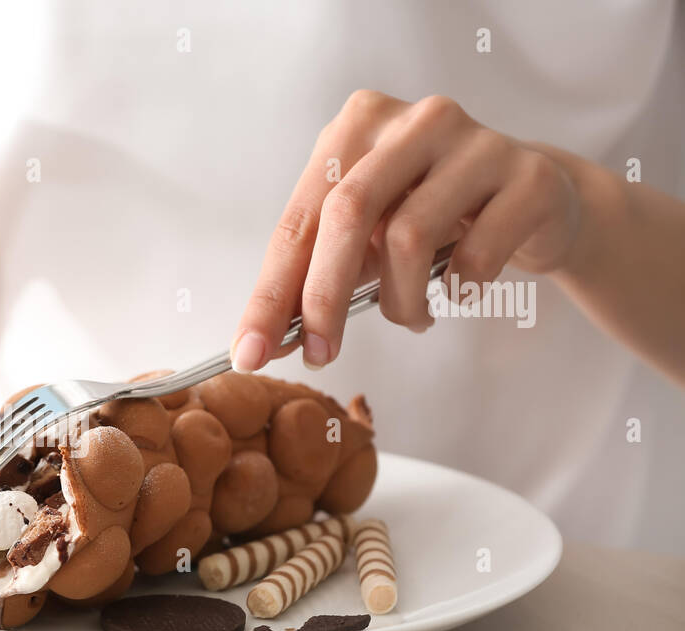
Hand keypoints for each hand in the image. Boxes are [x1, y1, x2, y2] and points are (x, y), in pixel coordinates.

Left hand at [231, 91, 581, 371]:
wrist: (534, 200)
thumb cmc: (433, 217)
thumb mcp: (365, 236)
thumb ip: (314, 275)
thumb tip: (261, 341)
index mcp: (357, 126)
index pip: (299, 219)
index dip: (271, 292)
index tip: (251, 352)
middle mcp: (414, 121)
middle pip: (347, 213)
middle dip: (323, 299)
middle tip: (319, 354)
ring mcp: (477, 142)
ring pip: (409, 237)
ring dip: (401, 300)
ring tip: (412, 314)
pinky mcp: (529, 177)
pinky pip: (475, 255)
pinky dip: (458, 290)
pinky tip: (458, 290)